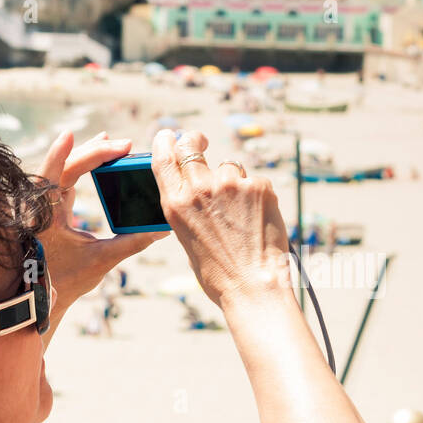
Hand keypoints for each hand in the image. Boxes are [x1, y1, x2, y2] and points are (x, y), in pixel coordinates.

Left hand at [37, 130, 168, 312]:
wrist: (40, 298)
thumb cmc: (64, 281)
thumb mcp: (100, 262)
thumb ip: (131, 243)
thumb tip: (161, 230)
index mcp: (46, 214)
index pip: (53, 175)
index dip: (65, 153)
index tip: (78, 134)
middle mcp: (42, 204)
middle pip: (66, 166)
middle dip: (95, 151)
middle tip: (124, 144)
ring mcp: (46, 204)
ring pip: (66, 169)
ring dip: (89, 155)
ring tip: (112, 142)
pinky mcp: (52, 208)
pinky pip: (66, 179)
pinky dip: (84, 166)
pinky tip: (99, 158)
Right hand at [150, 129, 291, 309]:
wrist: (254, 287)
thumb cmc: (219, 272)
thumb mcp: (188, 238)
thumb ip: (187, 208)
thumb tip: (194, 189)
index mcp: (175, 204)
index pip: (163, 158)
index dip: (165, 141)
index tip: (170, 135)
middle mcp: (200, 189)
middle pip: (192, 147)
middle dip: (195, 141)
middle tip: (202, 142)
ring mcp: (231, 184)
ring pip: (230, 167)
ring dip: (234, 182)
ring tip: (242, 215)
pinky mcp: (259, 186)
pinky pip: (255, 182)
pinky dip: (257, 197)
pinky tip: (259, 221)